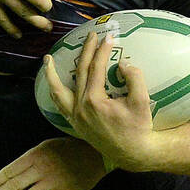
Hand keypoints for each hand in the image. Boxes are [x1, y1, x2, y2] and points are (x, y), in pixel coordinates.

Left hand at [41, 29, 155, 170]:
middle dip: (86, 52)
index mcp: (94, 101)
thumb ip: (134, 78)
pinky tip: (53, 84)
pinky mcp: (76, 124)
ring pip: (59, 91)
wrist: (134, 153)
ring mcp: (76, 117)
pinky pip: (61, 106)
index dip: (103, 51)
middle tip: (91, 35)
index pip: (96, 68)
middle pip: (80, 73)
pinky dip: (55, 93)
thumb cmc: (139, 127)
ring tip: (47, 59)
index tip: (109, 37)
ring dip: (52, 74)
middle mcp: (80, 108)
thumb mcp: (141, 101)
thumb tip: (121, 64)